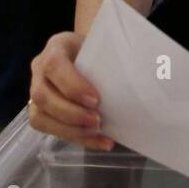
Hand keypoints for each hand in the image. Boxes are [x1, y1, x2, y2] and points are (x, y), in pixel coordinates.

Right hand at [29, 32, 112, 150]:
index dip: (72, 86)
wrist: (90, 52)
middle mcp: (39, 68)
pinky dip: (76, 138)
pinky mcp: (40, 110)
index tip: (96, 100)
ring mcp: (35, 89)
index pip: (54, 65)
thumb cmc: (100, 49)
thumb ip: (116, 58)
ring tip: (97, 133)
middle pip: (42, 95)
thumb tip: (153, 72)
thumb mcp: (106, 45)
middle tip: (98, 121)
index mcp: (57, 46)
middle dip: (71, 113)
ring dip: (70, 129)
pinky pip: (49, 129)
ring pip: (39, 116)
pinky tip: (99, 142)